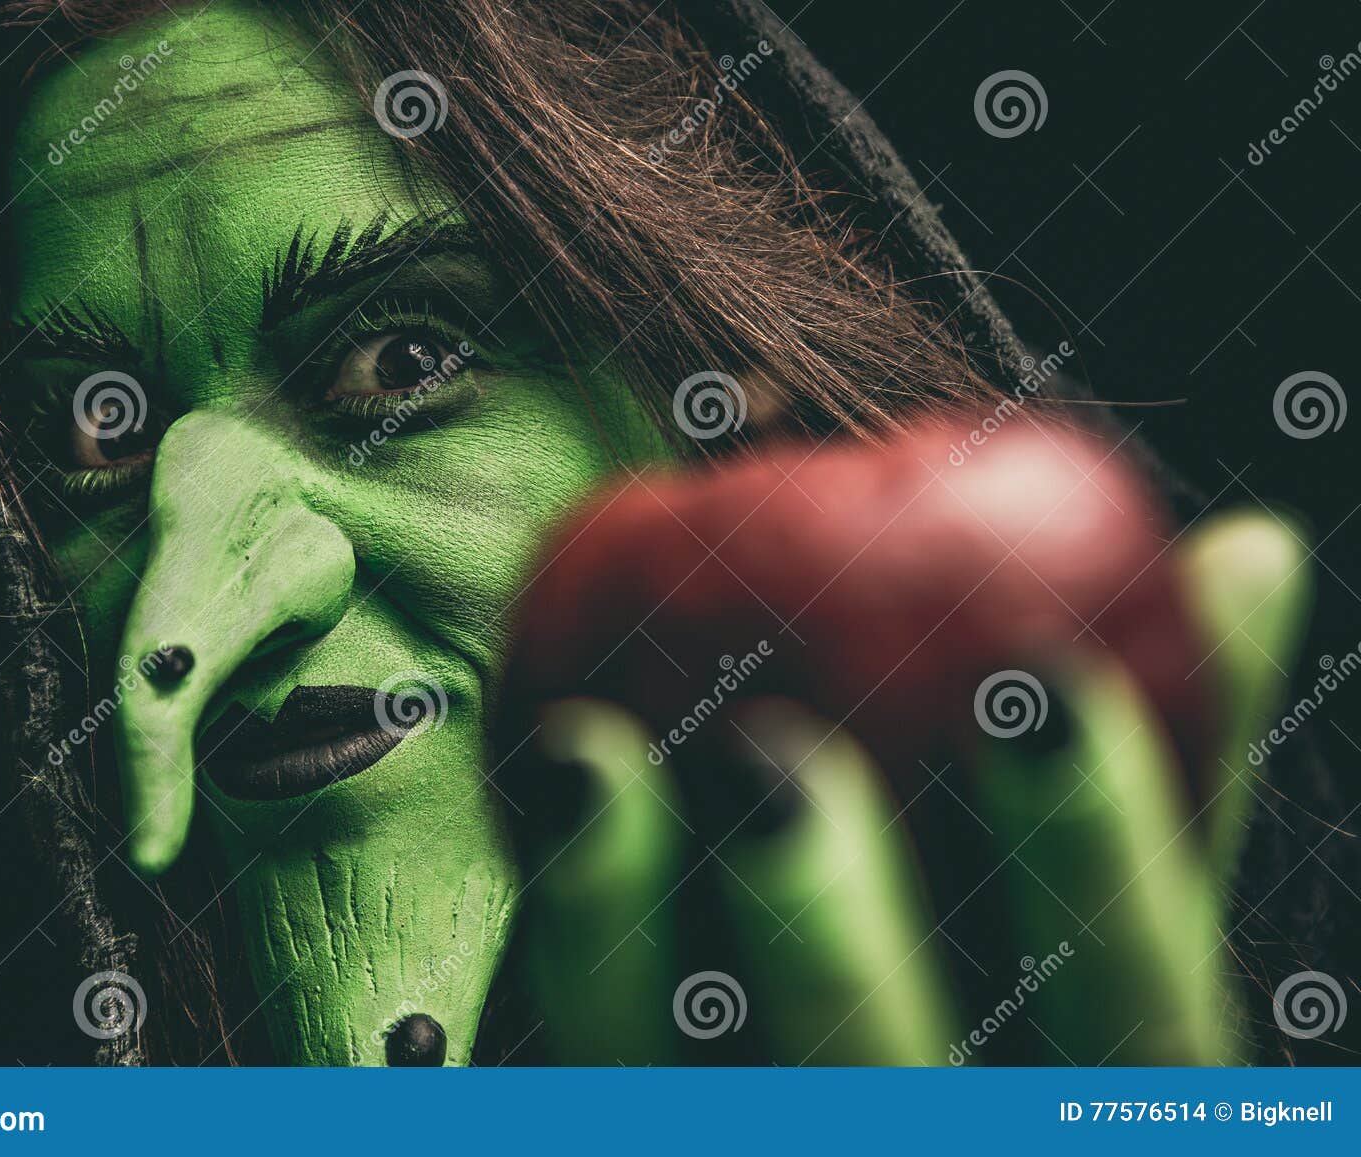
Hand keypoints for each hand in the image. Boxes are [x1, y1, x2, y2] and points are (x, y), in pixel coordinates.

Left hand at [491, 424, 1309, 1063]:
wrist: (817, 1055)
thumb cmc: (1001, 948)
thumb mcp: (1105, 870)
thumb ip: (1177, 743)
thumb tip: (1249, 551)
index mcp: (1085, 1099)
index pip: (1128, 1022)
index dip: (1101, 870)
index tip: (1040, 686)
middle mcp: (916, 1143)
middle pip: (880, 1084)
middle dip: (831, 941)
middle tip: (770, 753)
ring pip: (678, 1096)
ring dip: (623, 929)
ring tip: (591, 752)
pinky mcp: (622, 1129)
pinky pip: (564, 1057)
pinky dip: (555, 925)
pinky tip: (547, 768)